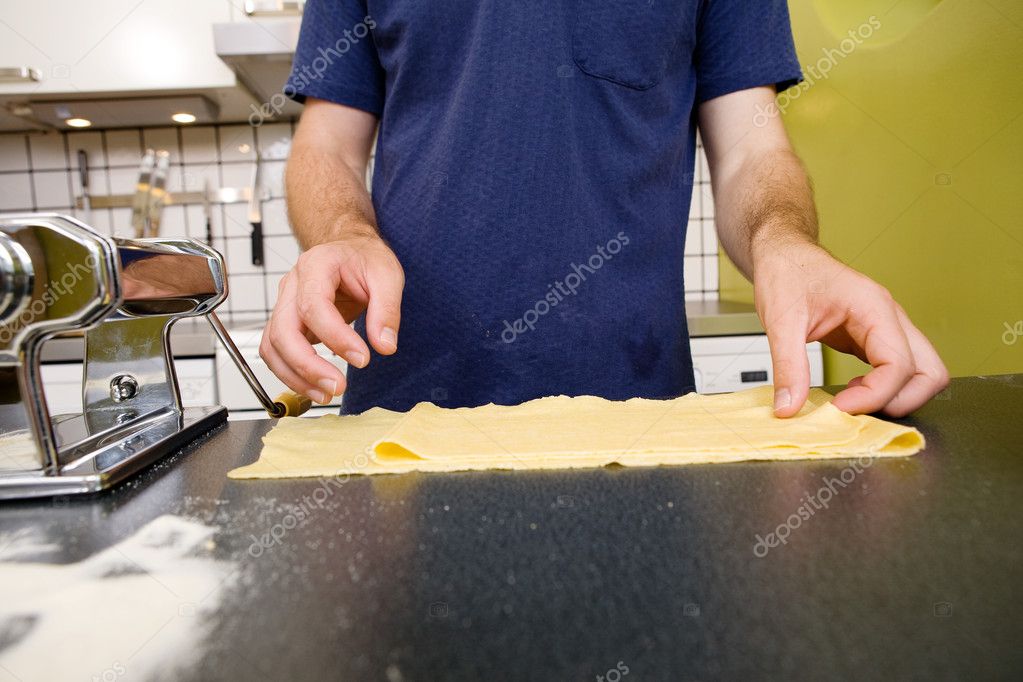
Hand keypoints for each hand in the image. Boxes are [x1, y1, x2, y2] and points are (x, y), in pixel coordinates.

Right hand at [260, 230, 404, 403]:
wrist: (349, 250)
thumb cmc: (365, 258)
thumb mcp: (387, 275)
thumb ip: (387, 310)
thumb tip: (385, 345)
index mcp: (316, 265)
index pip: (314, 306)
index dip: (336, 337)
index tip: (362, 358)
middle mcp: (292, 285)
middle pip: (283, 331)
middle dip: (307, 365)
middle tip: (337, 387)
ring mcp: (284, 305)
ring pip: (273, 347)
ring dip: (295, 376)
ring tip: (326, 394)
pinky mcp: (286, 324)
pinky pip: (277, 353)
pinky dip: (291, 374)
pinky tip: (315, 387)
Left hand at [753, 238, 947, 417]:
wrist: (784, 255)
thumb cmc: (787, 274)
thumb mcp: (780, 321)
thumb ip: (787, 367)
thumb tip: (789, 408)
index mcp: (874, 308)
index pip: (899, 364)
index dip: (874, 395)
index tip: (840, 409)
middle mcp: (889, 318)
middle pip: (930, 372)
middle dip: (901, 401)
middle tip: (857, 413)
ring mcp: (886, 329)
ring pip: (921, 373)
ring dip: (896, 397)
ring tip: (853, 403)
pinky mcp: (873, 339)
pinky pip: (896, 370)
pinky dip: (882, 389)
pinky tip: (850, 392)